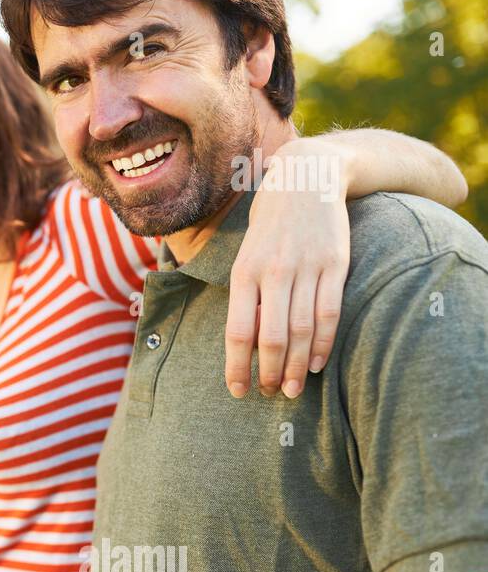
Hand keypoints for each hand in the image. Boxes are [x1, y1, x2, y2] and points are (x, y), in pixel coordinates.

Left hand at [226, 137, 351, 398]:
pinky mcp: (335, 264)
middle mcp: (273, 271)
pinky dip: (322, 343)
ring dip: (296, 366)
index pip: (237, 330)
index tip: (237, 390)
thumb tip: (243, 343)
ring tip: (292, 389)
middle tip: (270, 394)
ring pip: (301, 330)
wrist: (305, 177)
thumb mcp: (245, 254)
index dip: (236, 365)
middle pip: (271, 336)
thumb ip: (245, 295)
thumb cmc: (268, 226)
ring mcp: (306, 267)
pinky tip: (316, 364)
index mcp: (243, 272)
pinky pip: (329, 313)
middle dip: (269, 372)